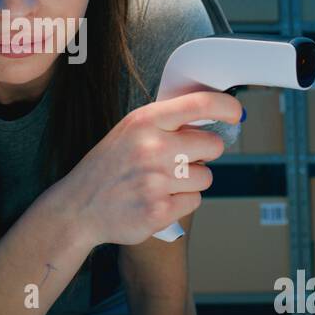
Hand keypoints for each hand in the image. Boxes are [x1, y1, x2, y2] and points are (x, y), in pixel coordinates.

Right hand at [42, 91, 242, 246]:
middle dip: (204, 154)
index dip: (227, 107)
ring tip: (161, 182)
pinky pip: (194, 202)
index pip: (200, 104)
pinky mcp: (160, 211)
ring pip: (206, 177)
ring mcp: (157, 181)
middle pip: (213, 145)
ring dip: (190, 182)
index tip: (236, 113)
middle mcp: (153, 147)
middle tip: (181, 160)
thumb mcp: (130, 131)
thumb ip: (166, 122)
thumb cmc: (108, 167)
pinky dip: (180, 203)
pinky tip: (157, 199)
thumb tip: (211, 115)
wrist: (78, 207)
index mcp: (145, 121)